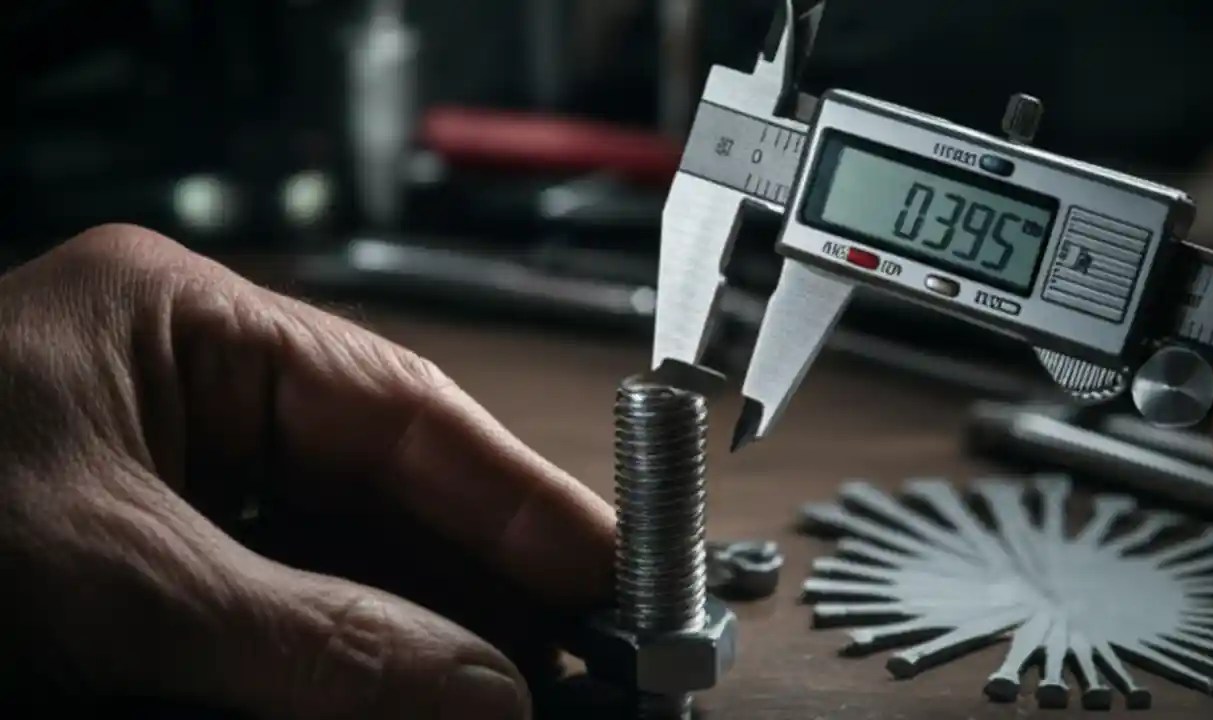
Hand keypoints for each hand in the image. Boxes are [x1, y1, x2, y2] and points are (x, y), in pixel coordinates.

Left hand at [0, 225, 614, 717]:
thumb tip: (486, 691)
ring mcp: (174, 483)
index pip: (399, 405)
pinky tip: (423, 694)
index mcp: (183, 329)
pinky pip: (285, 608)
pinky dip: (354, 660)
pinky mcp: (153, 566)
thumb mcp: (122, 580)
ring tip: (518, 690)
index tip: (608, 573)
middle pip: (385, 487)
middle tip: (584, 656)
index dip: (519, 494)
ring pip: (346, 556)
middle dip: (484, 576)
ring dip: (432, 629)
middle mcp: (193, 396)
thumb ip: (317, 636)